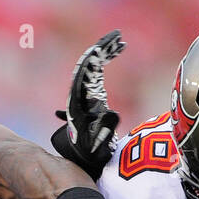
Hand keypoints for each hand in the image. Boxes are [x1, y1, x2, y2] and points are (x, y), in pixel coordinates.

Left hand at [49, 30, 125, 180]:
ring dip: (104, 50)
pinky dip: (107, 58)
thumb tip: (114, 114)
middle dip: (100, 49)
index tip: (102, 48)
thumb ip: (106, 131)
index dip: (91, 61)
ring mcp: (86, 92)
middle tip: (117, 36)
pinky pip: (98, 70)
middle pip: (87, 65)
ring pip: (92, 65)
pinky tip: (119, 48)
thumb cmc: (91, 154)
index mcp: (78, 103)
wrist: (88, 161)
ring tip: (119, 39)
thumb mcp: (98, 145)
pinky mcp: (95, 93)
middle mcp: (80, 95)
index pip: (82, 75)